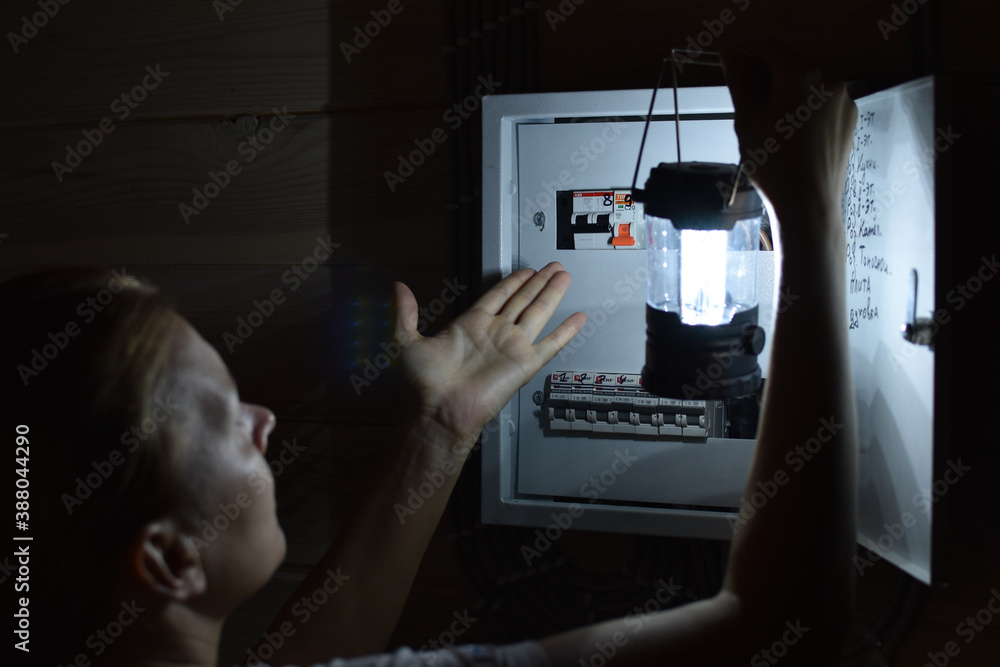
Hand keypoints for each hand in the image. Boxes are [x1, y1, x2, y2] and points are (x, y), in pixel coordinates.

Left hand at [393, 262, 585, 454]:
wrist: (438, 411)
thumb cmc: (423, 384)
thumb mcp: (406, 340)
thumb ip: (405, 312)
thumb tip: (398, 288)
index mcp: (470, 325)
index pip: (498, 296)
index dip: (513, 281)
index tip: (526, 270)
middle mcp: (494, 333)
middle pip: (522, 300)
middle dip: (538, 282)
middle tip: (553, 267)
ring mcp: (511, 347)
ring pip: (538, 313)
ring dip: (552, 295)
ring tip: (564, 277)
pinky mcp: (525, 364)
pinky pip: (550, 344)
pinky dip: (565, 332)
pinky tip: (577, 318)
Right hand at [721, 41, 856, 227]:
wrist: (808, 204)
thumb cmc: (773, 163)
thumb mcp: (746, 120)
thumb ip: (740, 80)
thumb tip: (732, 54)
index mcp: (800, 75)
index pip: (771, 48)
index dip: (752, 63)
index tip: (742, 89)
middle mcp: (828, 80)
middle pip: (792, 66)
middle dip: (771, 83)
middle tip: (757, 119)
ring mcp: (843, 100)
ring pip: (808, 87)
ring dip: (790, 98)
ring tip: (778, 135)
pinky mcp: (850, 119)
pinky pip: (823, 104)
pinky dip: (807, 113)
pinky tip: (797, 142)